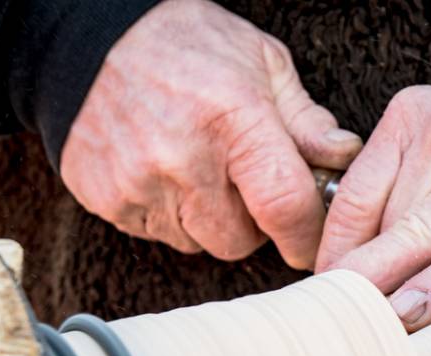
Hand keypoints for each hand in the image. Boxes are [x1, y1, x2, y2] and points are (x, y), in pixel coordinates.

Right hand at [60, 0, 359, 266]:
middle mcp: (183, 158)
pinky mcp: (107, 198)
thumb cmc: (186, 44)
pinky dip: (170, 213)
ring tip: (201, 170)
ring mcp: (139, 182)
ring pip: (199, 240)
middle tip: (245, 183)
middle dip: (253, 222)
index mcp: (233, 120)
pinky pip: (158, 233)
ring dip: (210, 219)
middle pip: (240, 240)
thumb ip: (305, 119)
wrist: (88, 38)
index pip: (284, 207)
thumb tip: (341, 157)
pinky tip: (165, 172)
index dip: (305, 236)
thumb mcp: (261, 62)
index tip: (311, 242)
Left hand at [316, 87, 430, 329]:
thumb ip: (399, 183)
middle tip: (336, 318)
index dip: (334, 251)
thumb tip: (344, 256)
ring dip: (387, 292)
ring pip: (418, 242)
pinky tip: (414, 318)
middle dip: (356, 280)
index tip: (326, 287)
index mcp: (415, 116)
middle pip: (382, 223)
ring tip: (366, 328)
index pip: (354, 194)